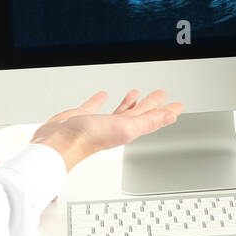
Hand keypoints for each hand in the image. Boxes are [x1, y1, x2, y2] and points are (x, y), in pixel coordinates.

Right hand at [31, 89, 183, 171]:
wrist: (58, 142)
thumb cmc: (88, 139)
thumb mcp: (126, 128)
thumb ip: (148, 122)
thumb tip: (170, 117)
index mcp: (128, 129)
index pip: (152, 119)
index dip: (166, 112)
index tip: (177, 107)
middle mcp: (116, 126)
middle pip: (139, 113)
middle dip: (151, 104)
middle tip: (161, 95)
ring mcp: (99, 122)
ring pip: (119, 111)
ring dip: (129, 103)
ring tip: (136, 93)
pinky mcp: (82, 117)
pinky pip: (94, 107)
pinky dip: (100, 101)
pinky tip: (103, 96)